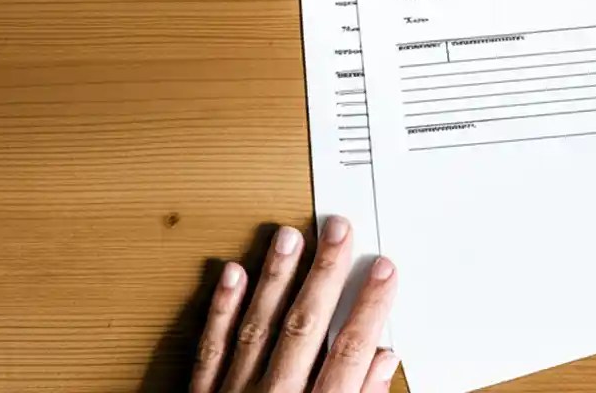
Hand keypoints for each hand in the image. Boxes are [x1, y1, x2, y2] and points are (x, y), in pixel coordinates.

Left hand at [190, 216, 399, 392]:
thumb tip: (383, 363)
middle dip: (325, 273)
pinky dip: (222, 310)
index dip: (370, 306)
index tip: (383, 270)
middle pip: (305, 326)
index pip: (350, 350)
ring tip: (288, 237)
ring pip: (259, 327)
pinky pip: (211, 349)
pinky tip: (233, 274)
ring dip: (275, 278)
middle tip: (338, 232)